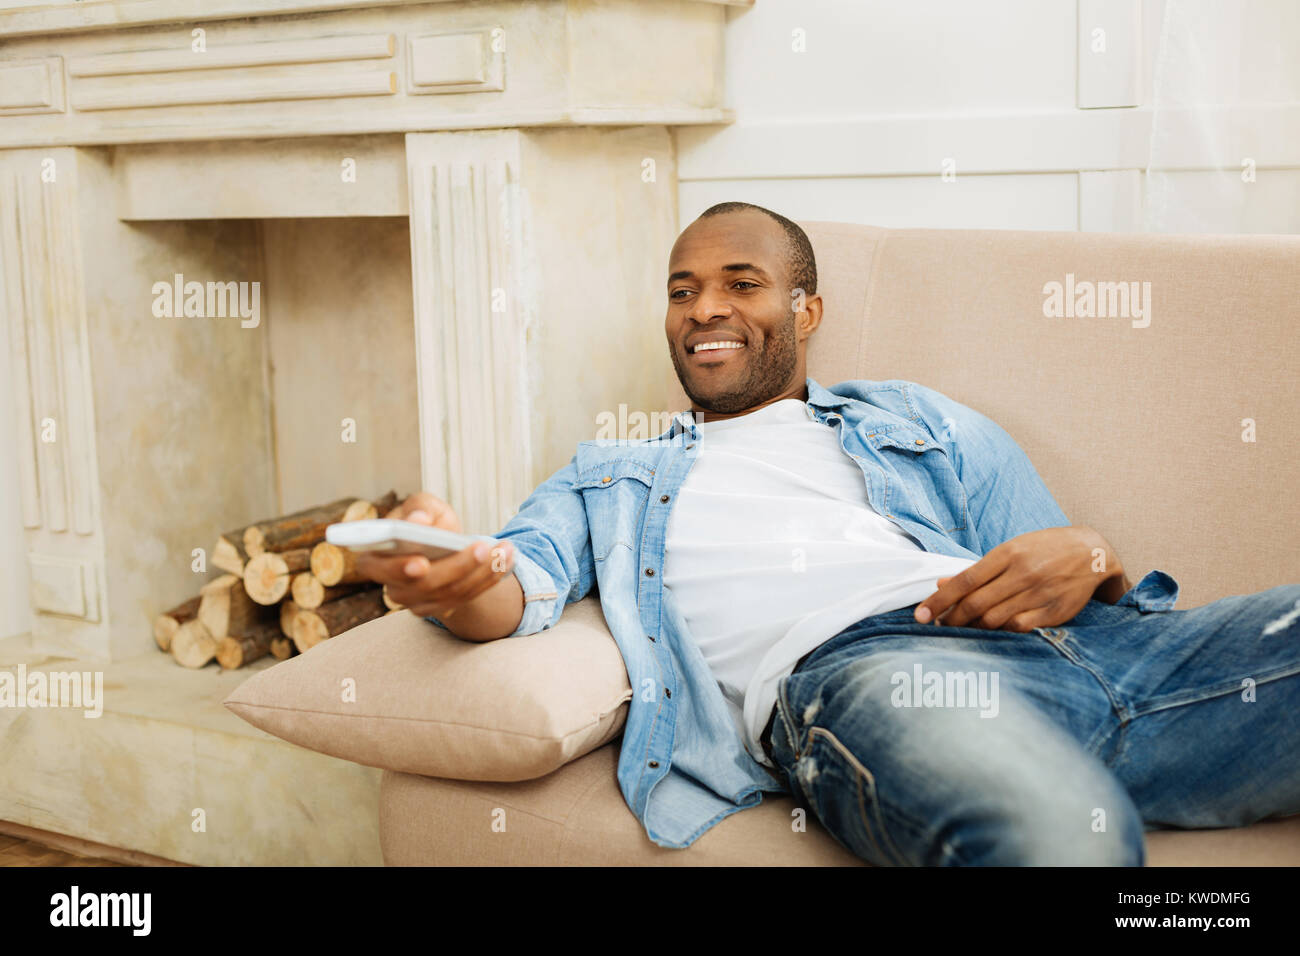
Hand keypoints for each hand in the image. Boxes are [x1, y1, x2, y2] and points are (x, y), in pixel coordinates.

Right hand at [354, 491, 514, 619]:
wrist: (444, 544)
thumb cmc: (428, 520)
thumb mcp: (423, 505)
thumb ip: (419, 508)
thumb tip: (419, 521)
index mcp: (376, 558)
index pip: (376, 569)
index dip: (397, 568)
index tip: (420, 563)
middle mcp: (393, 586)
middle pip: (423, 585)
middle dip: (456, 567)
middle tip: (482, 547)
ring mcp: (417, 602)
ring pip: (451, 593)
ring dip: (482, 571)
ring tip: (505, 549)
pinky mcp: (442, 608)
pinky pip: (468, 598)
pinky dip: (490, 578)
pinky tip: (508, 559)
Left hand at [913, 526, 1121, 631]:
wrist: (1091, 552)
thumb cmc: (1042, 549)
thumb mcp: (1010, 550)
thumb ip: (977, 570)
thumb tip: (941, 582)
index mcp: (1007, 554)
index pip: (964, 581)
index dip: (939, 600)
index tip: (920, 614)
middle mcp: (1022, 574)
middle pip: (976, 604)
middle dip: (951, 619)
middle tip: (938, 626)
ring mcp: (1039, 593)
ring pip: (995, 619)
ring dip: (973, 628)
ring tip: (962, 629)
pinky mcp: (1054, 611)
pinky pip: (1019, 627)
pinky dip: (1001, 632)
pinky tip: (993, 630)